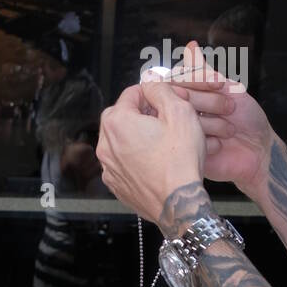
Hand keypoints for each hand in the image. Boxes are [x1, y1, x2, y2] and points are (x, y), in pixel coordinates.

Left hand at [96, 79, 205, 224]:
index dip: (151, 93)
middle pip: (120, 116)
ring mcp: (108, 168)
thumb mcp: (180, 111)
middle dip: (140, 114)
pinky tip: (154, 161)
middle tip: (161, 119)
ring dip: (136, 136)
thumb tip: (151, 84)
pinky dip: (134, 158)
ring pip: (120, 141)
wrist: (178, 203)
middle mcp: (106, 145)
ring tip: (160, 141)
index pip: (130, 93)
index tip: (163, 99)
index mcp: (117, 122)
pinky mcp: (115, 185)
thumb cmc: (180, 161)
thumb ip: (161, 90)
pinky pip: (122, 163)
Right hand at [166, 40, 273, 198]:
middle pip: (177, 98)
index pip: (178, 80)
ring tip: (230, 129)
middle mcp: (183, 114)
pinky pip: (185, 141)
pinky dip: (207, 140)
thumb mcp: (230, 89)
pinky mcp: (185, 153)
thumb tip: (190, 45)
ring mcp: (182, 134)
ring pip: (180, 120)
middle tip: (230, 110)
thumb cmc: (248, 119)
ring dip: (210, 122)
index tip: (220, 85)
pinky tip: (221, 144)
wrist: (258, 151)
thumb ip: (206, 72)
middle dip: (206, 101)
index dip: (196, 80)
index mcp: (191, 97)